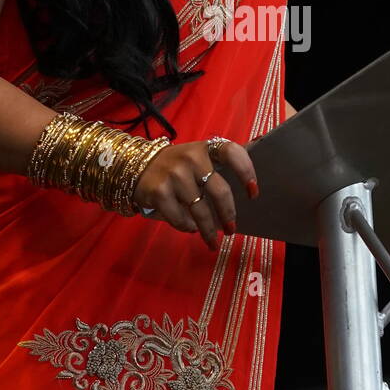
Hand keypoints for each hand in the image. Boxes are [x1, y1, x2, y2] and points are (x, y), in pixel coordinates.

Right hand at [132, 139, 258, 249]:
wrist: (136, 166)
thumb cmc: (177, 166)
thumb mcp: (197, 157)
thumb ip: (219, 165)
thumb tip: (247, 180)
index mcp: (205, 148)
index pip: (231, 152)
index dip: (246, 171)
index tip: (252, 193)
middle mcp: (191, 158)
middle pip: (219, 192)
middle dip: (228, 214)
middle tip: (231, 229)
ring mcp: (174, 174)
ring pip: (200, 210)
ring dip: (208, 230)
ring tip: (213, 241)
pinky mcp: (159, 191)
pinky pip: (180, 218)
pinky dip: (187, 227)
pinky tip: (190, 228)